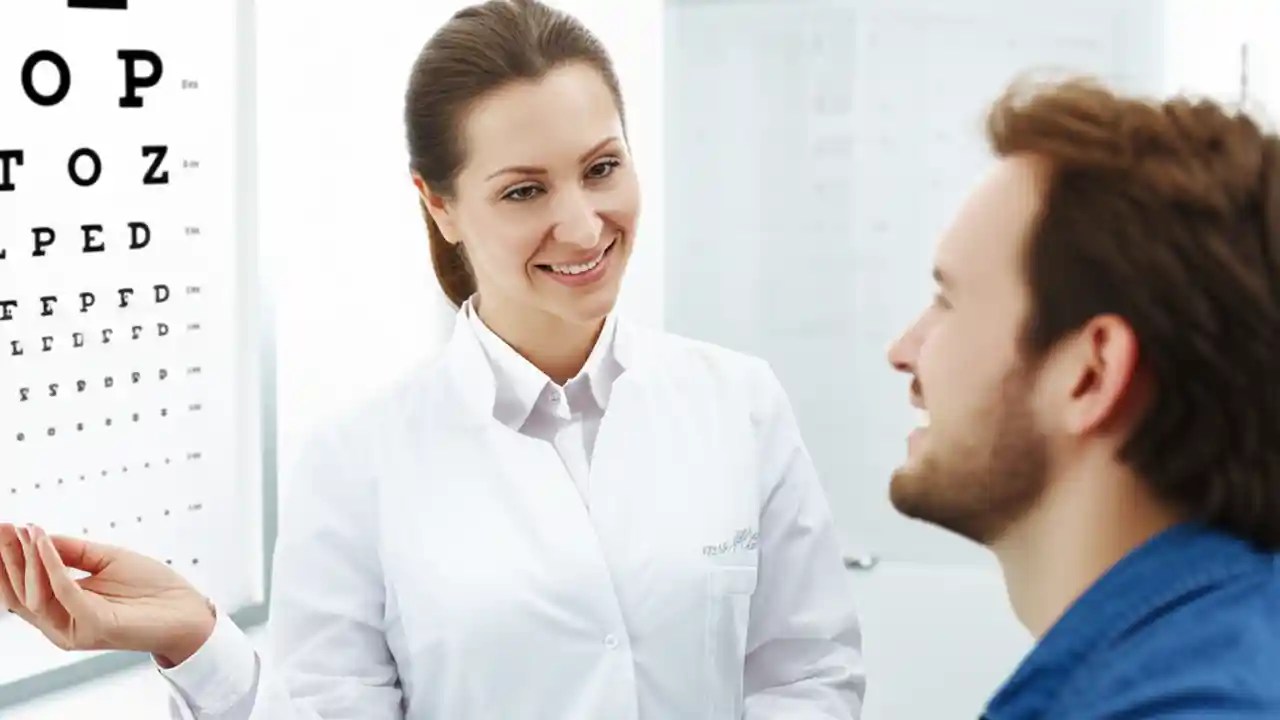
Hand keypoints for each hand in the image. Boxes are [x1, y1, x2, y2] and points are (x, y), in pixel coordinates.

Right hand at [0, 523, 215, 666]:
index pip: (23, 586)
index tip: (2, 529)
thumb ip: (72, 552)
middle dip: (8, 558)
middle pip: (20, 592)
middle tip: (2, 528)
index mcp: (63, 609)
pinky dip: (51, 565)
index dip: (8, 560)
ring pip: (36, 594)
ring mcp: (75, 627)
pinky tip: (45, 542)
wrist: (187, 611)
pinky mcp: (92, 625)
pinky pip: (64, 591)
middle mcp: (62, 622)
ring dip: (26, 559)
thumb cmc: (152, 589)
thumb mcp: (107, 560)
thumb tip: (38, 536)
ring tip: (24, 531)